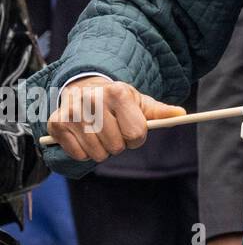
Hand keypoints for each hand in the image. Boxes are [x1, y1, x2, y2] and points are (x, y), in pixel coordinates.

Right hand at [46, 76, 185, 162]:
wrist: (85, 89)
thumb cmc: (118, 101)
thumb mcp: (140, 103)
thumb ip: (160, 113)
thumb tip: (182, 115)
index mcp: (118, 93)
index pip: (136, 134)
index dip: (137, 138)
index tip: (132, 130)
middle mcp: (93, 100)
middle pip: (116, 147)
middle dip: (119, 144)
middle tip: (113, 131)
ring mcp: (73, 112)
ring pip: (97, 154)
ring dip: (102, 150)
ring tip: (100, 133)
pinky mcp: (57, 124)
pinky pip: (79, 155)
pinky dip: (85, 152)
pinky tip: (85, 136)